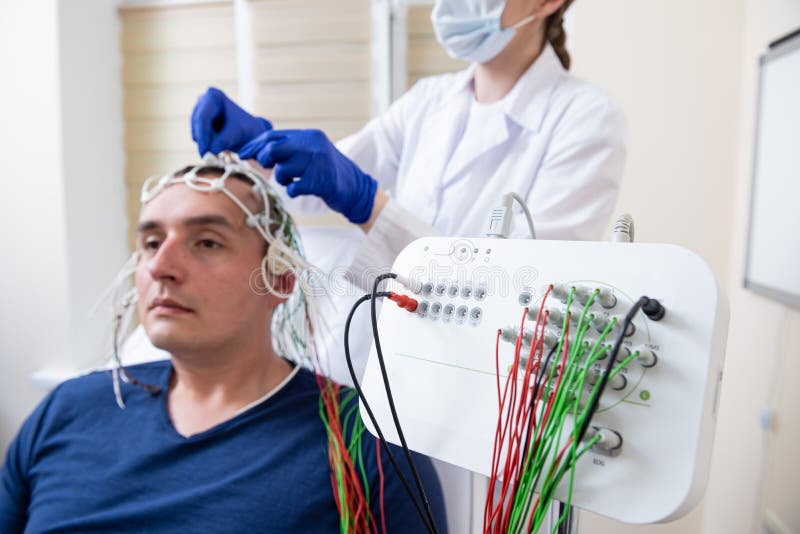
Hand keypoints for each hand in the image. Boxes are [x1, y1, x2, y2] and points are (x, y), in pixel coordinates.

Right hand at [190, 87, 271, 155]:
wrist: (249, 132)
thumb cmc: (245, 129)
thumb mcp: (236, 134)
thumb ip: (223, 141)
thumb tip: (211, 151)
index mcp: (215, 96)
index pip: (203, 116)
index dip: (203, 135)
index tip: (205, 152)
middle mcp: (204, 100)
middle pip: (197, 123)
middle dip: (202, 141)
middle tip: (206, 157)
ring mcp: (199, 110)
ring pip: (196, 130)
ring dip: (203, 144)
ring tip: (215, 155)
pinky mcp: (198, 121)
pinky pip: (197, 135)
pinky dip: (204, 144)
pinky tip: (214, 148)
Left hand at [239, 129, 377, 223]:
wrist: (356, 188)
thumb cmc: (328, 172)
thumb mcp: (311, 153)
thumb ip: (289, 149)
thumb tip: (257, 152)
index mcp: (309, 136)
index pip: (273, 136)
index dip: (255, 145)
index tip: (242, 154)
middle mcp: (313, 145)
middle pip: (274, 149)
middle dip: (264, 160)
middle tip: (266, 168)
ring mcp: (317, 163)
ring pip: (283, 170)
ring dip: (283, 179)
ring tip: (293, 180)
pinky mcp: (320, 182)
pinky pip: (293, 188)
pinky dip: (293, 191)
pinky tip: (302, 189)